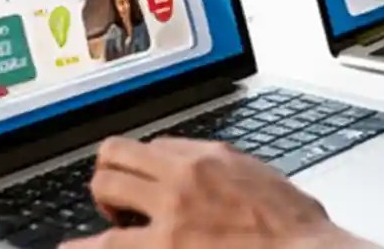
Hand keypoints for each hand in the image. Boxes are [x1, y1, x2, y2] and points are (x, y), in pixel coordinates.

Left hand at [64, 137, 367, 248]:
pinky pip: (102, 244)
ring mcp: (171, 212)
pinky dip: (83, 247)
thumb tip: (221, 181)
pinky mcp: (163, 248)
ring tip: (112, 229)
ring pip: (105, 185)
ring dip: (104, 206)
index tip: (150, 188)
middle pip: (118, 153)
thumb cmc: (300, 232)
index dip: (151, 170)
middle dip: (112, 177)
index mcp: (214, 157)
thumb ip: (232, 176)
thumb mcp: (265, 183)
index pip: (159, 146)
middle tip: (122, 206)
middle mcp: (186, 175)